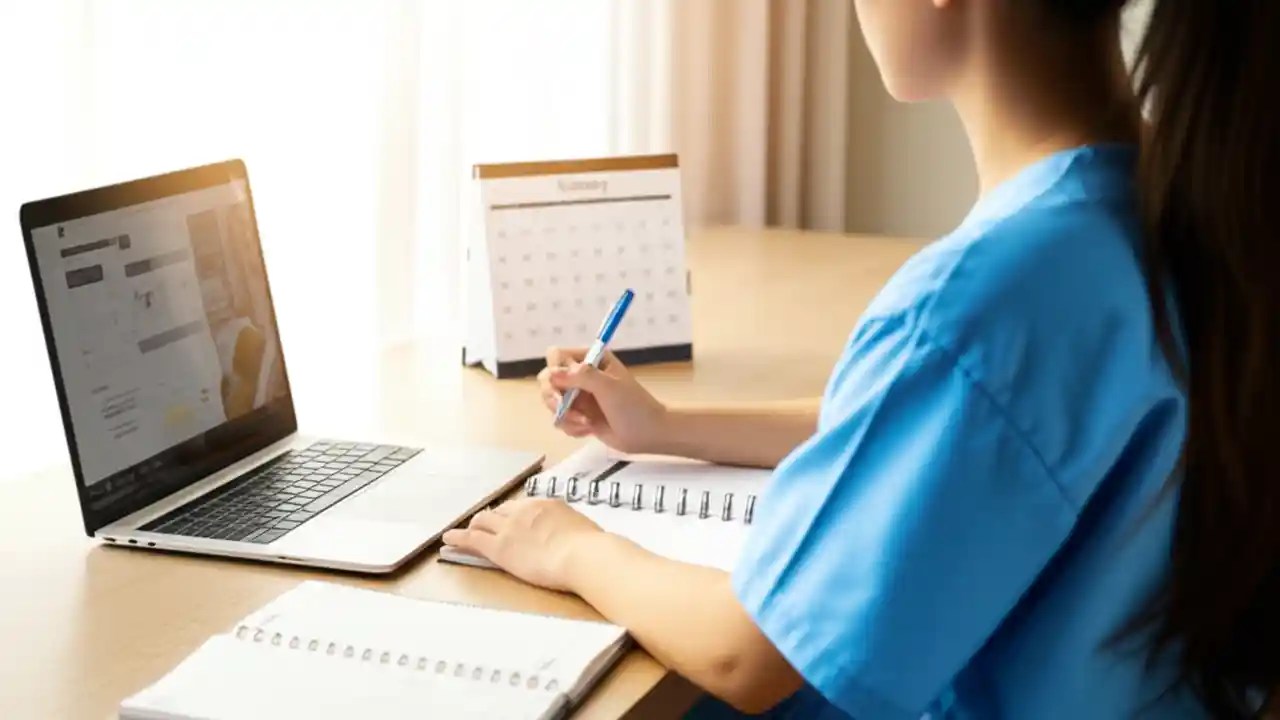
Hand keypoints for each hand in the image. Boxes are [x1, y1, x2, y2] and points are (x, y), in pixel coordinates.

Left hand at [442, 499, 602, 591]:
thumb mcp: (582, 529)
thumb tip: (574, 536)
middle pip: (500, 511)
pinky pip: (472, 538)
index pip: (522, 507)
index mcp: (546, 505)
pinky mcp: (498, 546)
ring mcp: (509, 527)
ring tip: (464, 532)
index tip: (511, 521)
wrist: (582, 555)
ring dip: (474, 525)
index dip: (513, 515)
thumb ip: (570, 529)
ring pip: (483, 521)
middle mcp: (524, 511)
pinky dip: (458, 537)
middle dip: (492, 518)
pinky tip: (448, 539)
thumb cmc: (590, 547)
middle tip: (485, 525)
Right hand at [537, 347, 668, 453]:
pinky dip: (571, 427)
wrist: (648, 434)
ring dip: (565, 417)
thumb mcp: (609, 387)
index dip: (556, 371)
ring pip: (551, 402)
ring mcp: (579, 396)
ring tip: (586, 424)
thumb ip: (581, 376)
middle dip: (555, 398)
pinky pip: (561, 420)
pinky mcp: (579, 415)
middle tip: (565, 409)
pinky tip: (588, 430)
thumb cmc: (634, 406)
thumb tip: (551, 374)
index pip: (556, 356)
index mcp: (590, 359)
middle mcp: (581, 375)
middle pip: (548, 380)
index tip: (565, 387)